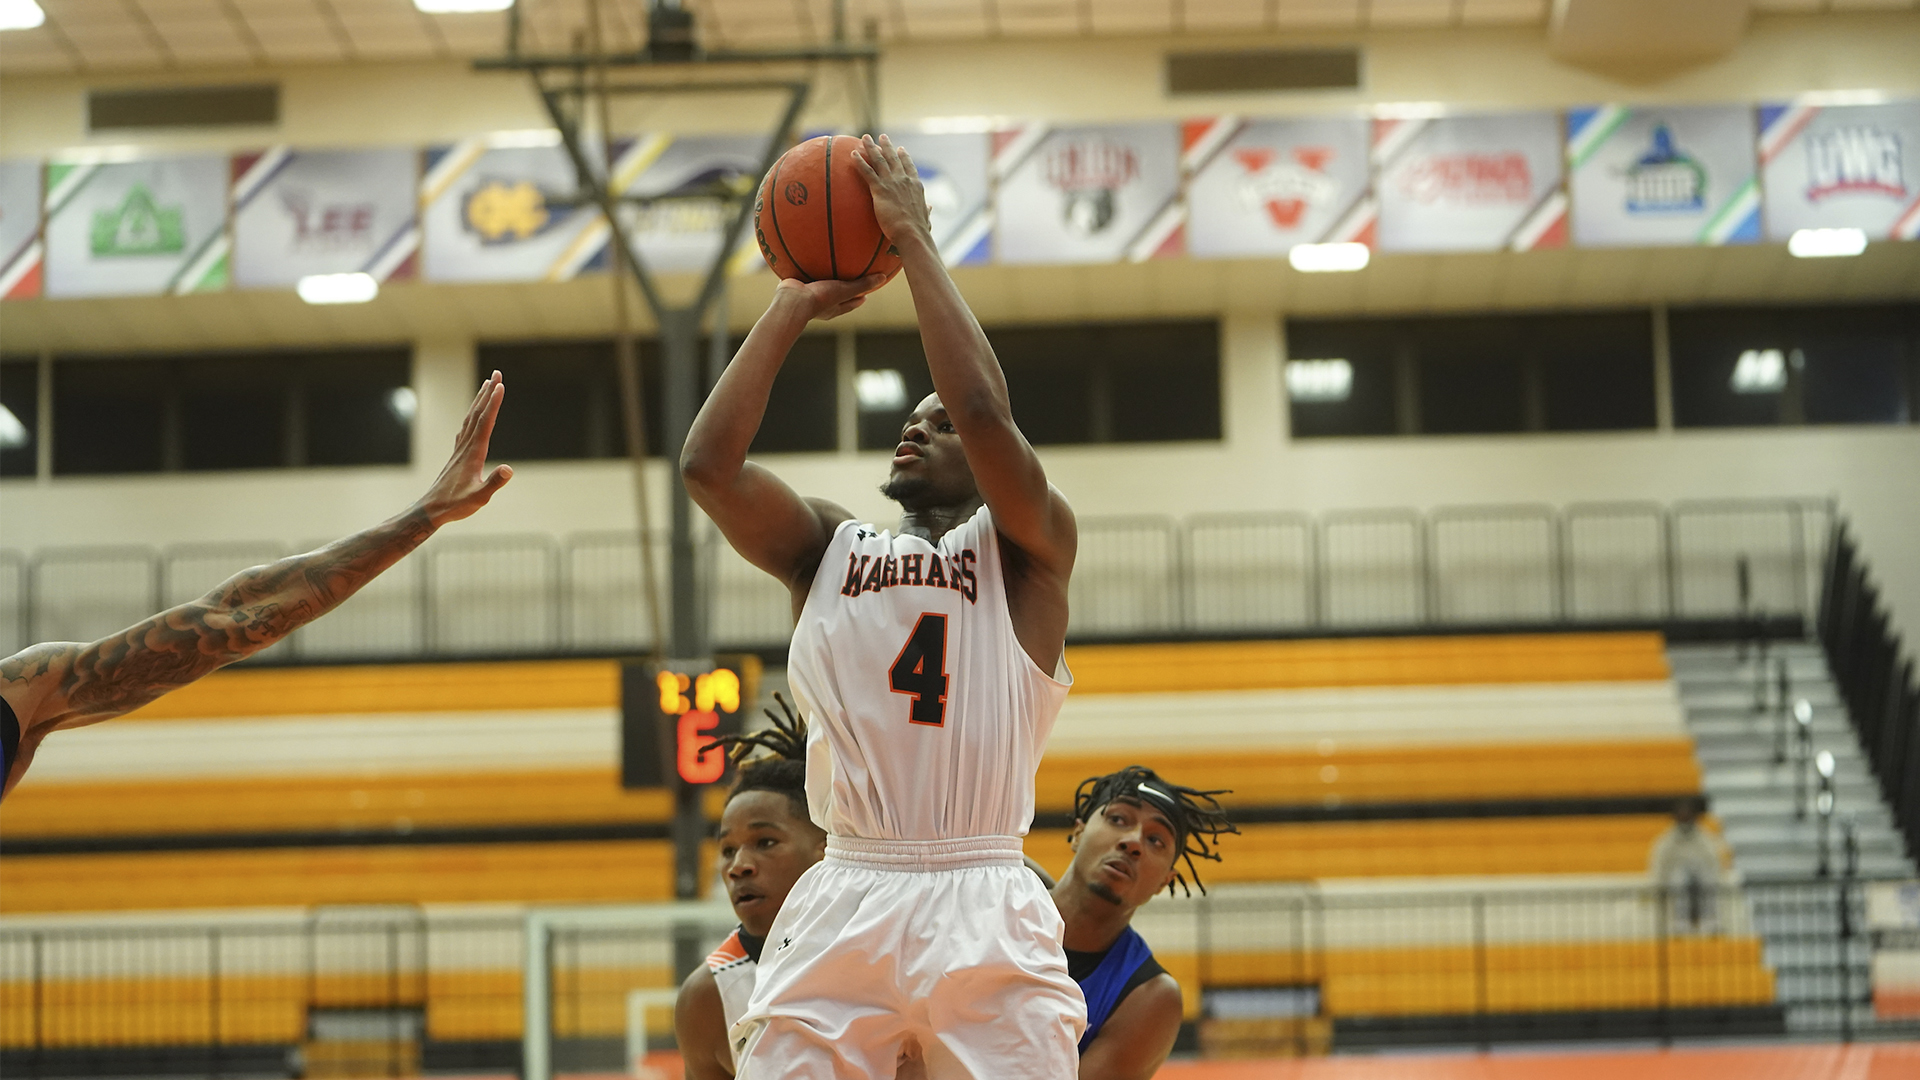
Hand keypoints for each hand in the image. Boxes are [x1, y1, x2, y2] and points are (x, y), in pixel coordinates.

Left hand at [417, 371, 512, 525]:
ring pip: (471, 418)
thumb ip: (494, 483)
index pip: (486, 423)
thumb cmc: (456, 505)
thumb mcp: (479, 498)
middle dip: (488, 392)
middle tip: (497, 373)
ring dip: (480, 400)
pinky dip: (472, 416)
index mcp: (473, 453)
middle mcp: (466, 446)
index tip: (500, 385)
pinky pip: (466, 428)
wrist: (432, 510)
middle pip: (478, 413)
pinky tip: (473, 416)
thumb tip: (509, 469)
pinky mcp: (457, 455)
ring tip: (487, 385)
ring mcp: (460, 450)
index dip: (493, 403)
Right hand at [774, 274, 884, 321]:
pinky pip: (800, 274)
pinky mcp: (794, 287)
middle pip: (834, 295)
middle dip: (840, 288)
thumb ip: (862, 284)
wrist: (791, 300)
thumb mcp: (844, 290)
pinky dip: (803, 266)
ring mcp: (805, 296)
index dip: (858, 299)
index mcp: (832, 308)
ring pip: (816, 285)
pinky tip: (803, 254)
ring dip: (820, 277)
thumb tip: (882, 277)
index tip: (865, 295)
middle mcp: (820, 304)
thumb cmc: (819, 298)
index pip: (849, 304)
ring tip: (823, 263)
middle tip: (847, 279)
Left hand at [852, 134, 931, 247]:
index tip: (901, 149)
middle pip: (893, 158)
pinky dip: (859, 162)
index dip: (904, 157)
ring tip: (865, 138)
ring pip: (879, 160)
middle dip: (887, 145)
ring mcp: (892, 182)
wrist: (911, 233)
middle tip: (882, 136)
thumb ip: (926, 210)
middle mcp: (904, 180)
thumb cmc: (919, 229)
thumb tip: (929, 208)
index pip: (909, 167)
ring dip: (871, 147)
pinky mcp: (880, 189)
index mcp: (915, 186)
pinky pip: (867, 172)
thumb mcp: (926, 217)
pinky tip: (853, 154)